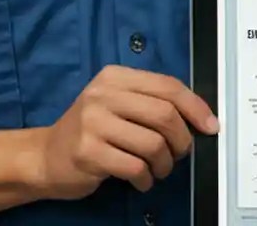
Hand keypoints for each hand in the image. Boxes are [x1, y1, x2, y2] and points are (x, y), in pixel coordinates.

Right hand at [29, 65, 218, 199]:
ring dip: (164, 165)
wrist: (46, 156)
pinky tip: (140, 180)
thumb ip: (151, 103)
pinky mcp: (88, 152)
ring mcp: (92, 123)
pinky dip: (146, 179)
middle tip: (178, 154)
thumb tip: (201, 117)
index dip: (196, 107)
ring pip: (154, 145)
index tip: (210, 126)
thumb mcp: (117, 105)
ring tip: (156, 169)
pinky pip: (136, 168)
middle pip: (165, 115)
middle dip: (182, 142)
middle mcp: (102, 94)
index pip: (167, 86)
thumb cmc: (90, 131)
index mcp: (114, 77)